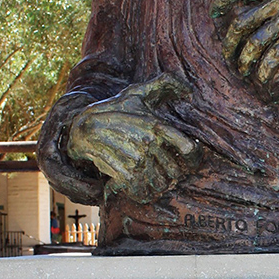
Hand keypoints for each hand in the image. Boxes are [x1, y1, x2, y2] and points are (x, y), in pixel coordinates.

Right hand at [67, 75, 200, 203]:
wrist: (84, 128)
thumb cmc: (116, 110)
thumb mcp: (139, 93)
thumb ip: (166, 84)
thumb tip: (189, 91)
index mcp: (157, 125)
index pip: (190, 150)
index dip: (193, 159)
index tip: (188, 161)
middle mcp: (149, 143)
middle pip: (176, 173)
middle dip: (172, 175)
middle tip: (163, 172)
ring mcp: (136, 159)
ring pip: (160, 185)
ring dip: (157, 186)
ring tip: (150, 179)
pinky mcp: (124, 174)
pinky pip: (143, 193)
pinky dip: (142, 194)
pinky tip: (137, 186)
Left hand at [211, 0, 278, 102]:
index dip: (220, 2)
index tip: (214, 14)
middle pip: (240, 23)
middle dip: (228, 44)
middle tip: (227, 56)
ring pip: (254, 42)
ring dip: (243, 60)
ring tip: (241, 70)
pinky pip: (275, 55)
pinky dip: (264, 69)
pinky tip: (260, 78)